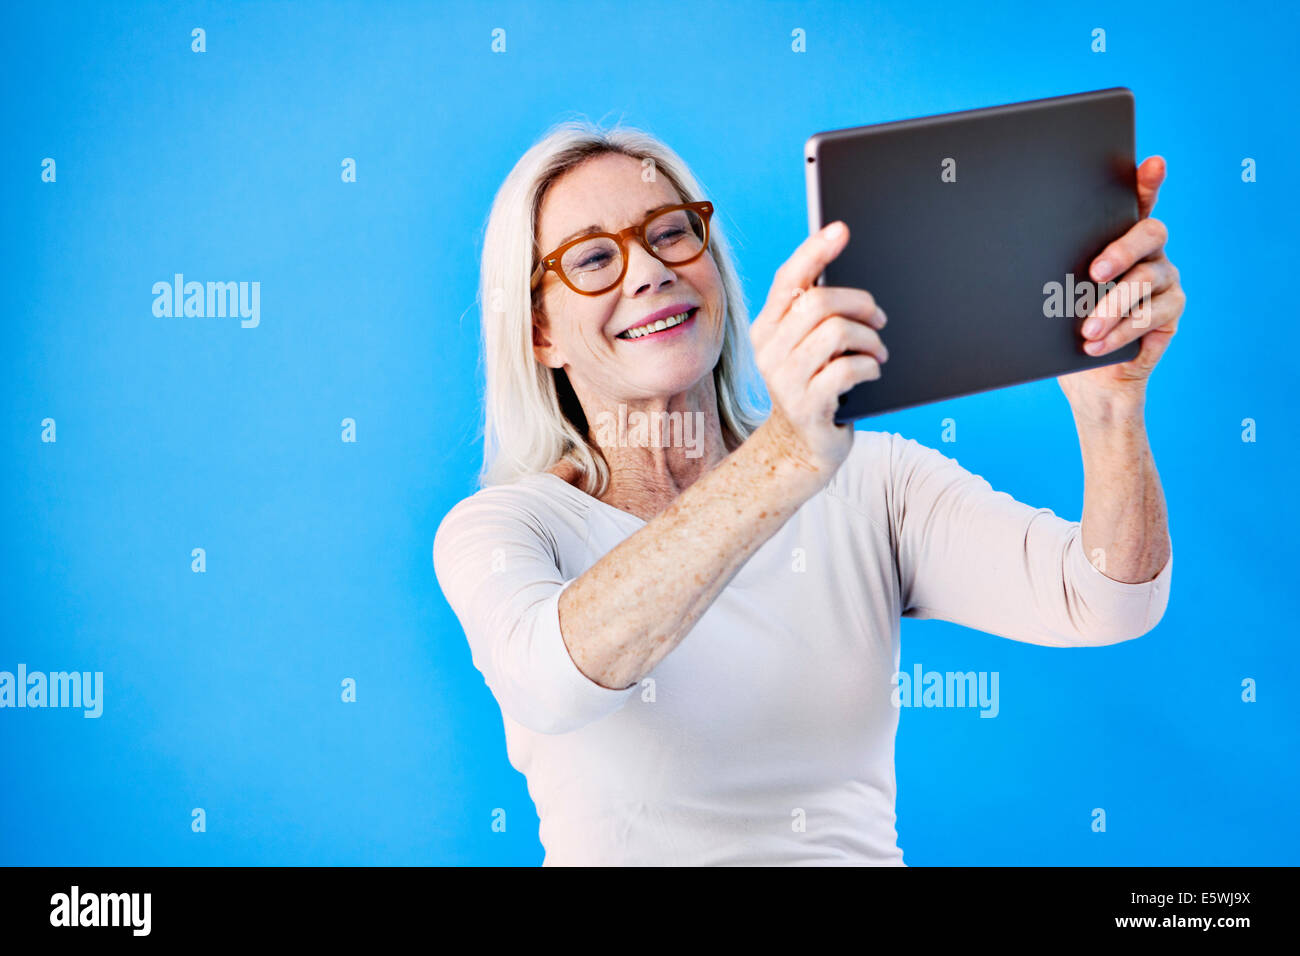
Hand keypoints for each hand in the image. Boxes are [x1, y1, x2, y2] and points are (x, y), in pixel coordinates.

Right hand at [750, 221, 888, 477]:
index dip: (816, 250)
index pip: (789, 279)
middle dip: (860, 304)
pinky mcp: (806, 406)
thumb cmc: (813, 387)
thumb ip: (815, 312)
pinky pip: (846, 368)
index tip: (841, 229)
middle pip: (819, 303)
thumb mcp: (806, 346)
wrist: (801, 449)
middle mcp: (768, 350)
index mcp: (767, 327)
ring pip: (836, 332)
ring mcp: (784, 380)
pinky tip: (873, 371)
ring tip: (878, 350)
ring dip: (869, 339)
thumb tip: (843, 265)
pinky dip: (870, 365)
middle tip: (878, 318)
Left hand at [1057, 156, 1184, 417]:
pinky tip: (1095, 346)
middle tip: (1094, 272)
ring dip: (1111, 306)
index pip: (1139, 202)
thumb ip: (1057, 271)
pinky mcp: (1171, 311)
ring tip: (1086, 330)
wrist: (1091, 377)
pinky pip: (1151, 316)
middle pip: (1150, 234)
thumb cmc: (1067, 330)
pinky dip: (1120, 332)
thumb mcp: (1056, 297)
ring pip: (1146, 280)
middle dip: (1121, 250)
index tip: (1153, 164)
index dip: (1148, 183)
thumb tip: (1020, 255)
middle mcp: (1149, 253)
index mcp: (1120, 239)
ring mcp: (1165, 280)